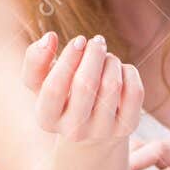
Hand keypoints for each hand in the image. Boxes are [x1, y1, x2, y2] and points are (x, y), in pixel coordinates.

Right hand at [22, 32, 143, 142]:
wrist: (91, 127)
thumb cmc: (62, 96)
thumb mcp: (41, 81)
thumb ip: (35, 60)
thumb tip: (49, 38)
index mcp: (47, 119)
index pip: (54, 88)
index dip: (68, 58)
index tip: (79, 40)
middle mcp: (74, 131)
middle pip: (86, 84)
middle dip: (94, 54)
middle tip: (96, 41)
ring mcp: (102, 131)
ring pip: (112, 84)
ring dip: (111, 61)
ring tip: (106, 57)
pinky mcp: (127, 127)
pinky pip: (134, 91)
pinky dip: (128, 71)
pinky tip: (119, 70)